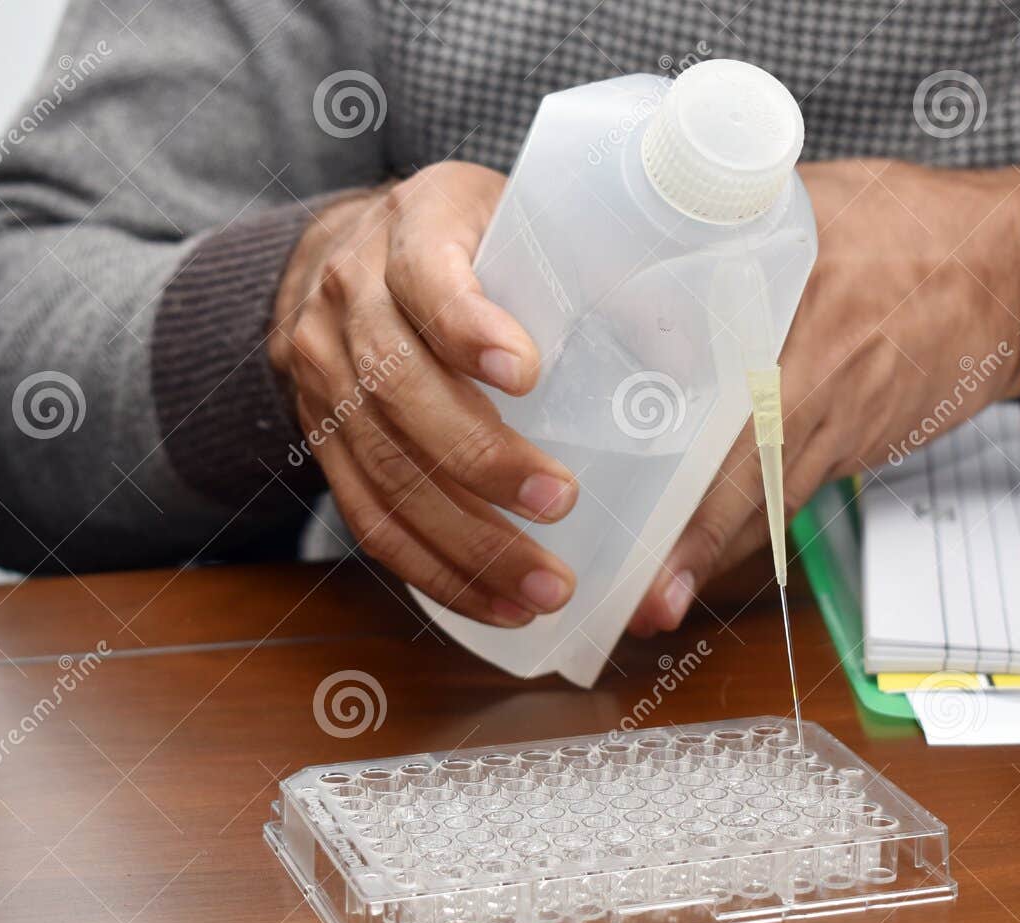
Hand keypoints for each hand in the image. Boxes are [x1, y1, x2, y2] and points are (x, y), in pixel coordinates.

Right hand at [269, 162, 578, 627]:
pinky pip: (368, 518)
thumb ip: (593, 275)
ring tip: (545, 587)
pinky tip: (497, 603)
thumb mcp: (526, 222)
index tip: (529, 375)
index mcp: (412, 227)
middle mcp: (350, 298)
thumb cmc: (474, 242)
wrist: (354, 253)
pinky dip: (435, 571)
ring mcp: (323, 373)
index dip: (470, 329)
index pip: (428, 278)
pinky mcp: (320, 440)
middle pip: (398, 389)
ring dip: (467, 541)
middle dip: (482, 459)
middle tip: (560, 503)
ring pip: (384, 470)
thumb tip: (699, 366)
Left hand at [629, 158, 1019, 633]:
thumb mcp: (819, 205)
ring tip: (657, 605)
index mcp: (810, 319)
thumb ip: (733, 222)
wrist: (1011, 274)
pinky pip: (790, 495)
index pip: (738, 399)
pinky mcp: (851, 445)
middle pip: (747, 475)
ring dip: (712, 554)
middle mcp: (820, 385)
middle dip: (692, 540)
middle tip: (642, 596)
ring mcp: (840, 425)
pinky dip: (748, 533)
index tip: (641, 505)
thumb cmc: (914, 227)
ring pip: (767, 502)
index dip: (690, 460)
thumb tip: (643, 230)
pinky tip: (702, 562)